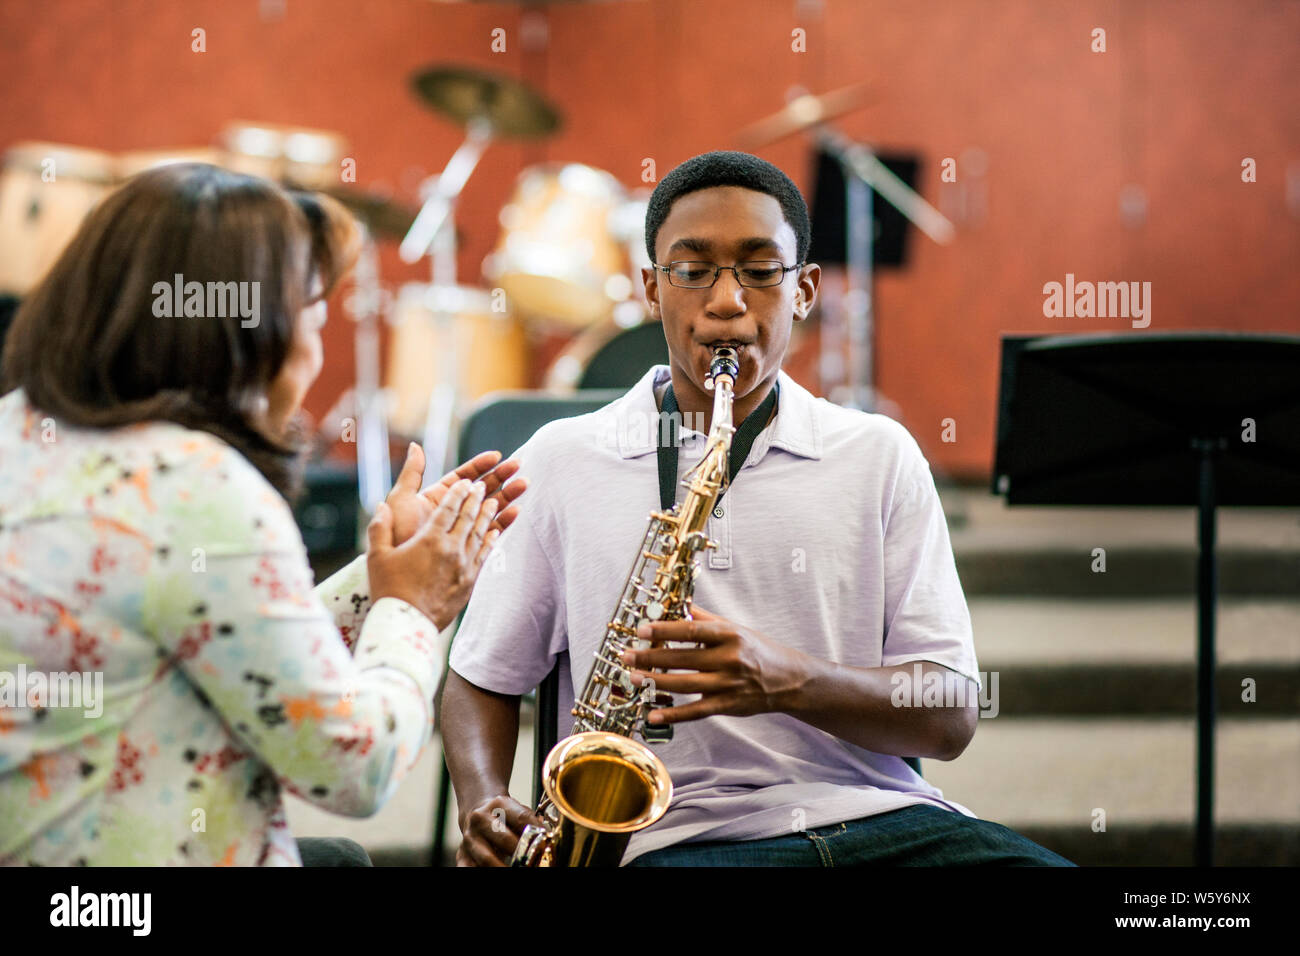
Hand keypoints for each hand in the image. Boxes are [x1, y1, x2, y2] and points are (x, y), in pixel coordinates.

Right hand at [364, 479, 497, 629]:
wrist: (407, 624)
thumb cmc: (389, 590)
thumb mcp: (377, 557)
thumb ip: (380, 528)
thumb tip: (381, 506)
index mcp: (429, 540)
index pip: (448, 509)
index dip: (458, 493)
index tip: (465, 482)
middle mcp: (451, 549)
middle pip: (468, 518)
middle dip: (476, 499)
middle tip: (483, 486)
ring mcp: (464, 566)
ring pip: (480, 534)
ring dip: (487, 515)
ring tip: (495, 501)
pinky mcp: (470, 582)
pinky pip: (484, 555)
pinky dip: (491, 540)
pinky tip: (495, 531)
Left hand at [386, 443, 527, 547]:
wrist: (399, 575)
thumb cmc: (396, 536)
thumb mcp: (401, 500)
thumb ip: (411, 473)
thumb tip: (416, 446)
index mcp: (438, 498)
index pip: (463, 477)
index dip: (481, 466)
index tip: (497, 456)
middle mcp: (452, 513)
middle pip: (481, 490)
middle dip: (501, 477)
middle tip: (519, 465)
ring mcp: (462, 531)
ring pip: (489, 509)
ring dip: (507, 496)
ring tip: (524, 484)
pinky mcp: (469, 549)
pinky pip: (490, 533)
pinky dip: (504, 522)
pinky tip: (517, 511)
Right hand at [456, 793, 543, 866]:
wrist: (476, 811)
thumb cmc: (502, 815)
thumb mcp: (516, 810)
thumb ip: (530, 822)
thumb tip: (546, 837)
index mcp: (499, 804)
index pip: (521, 818)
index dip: (536, 830)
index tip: (545, 842)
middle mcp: (481, 819)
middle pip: (504, 839)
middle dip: (521, 853)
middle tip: (530, 862)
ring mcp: (470, 838)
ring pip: (487, 858)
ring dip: (502, 867)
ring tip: (516, 869)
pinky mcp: (462, 853)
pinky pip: (468, 867)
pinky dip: (480, 870)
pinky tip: (493, 871)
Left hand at [620, 606, 809, 723]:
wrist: (788, 679)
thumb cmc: (757, 650)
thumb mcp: (735, 628)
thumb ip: (705, 618)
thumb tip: (678, 604)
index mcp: (729, 635)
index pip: (691, 630)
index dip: (664, 630)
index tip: (642, 630)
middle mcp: (729, 658)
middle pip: (683, 658)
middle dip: (651, 657)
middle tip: (627, 655)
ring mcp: (728, 684)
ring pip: (685, 684)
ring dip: (656, 682)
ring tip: (634, 678)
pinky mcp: (727, 705)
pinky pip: (695, 711)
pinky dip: (673, 714)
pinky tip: (653, 713)